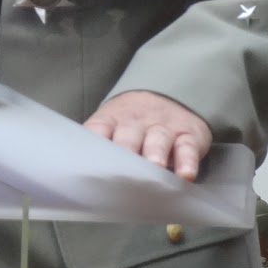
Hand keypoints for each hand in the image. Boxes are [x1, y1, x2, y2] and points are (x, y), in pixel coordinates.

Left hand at [84, 90, 212, 181]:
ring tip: (155, 167)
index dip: (93, 146)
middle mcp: (136, 123)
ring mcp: (163, 128)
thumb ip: (99, 145)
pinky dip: (187, 161)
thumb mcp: (113, 125)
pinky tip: (185, 175)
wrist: (172, 92)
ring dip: (155, 153)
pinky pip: (187, 147)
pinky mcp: (188, 135)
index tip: (88, 165)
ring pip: (158, 139)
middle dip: (125, 150)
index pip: (98, 131)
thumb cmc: (132, 123)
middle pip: (128, 135)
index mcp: (111, 120)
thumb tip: (80, 174)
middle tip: (122, 170)